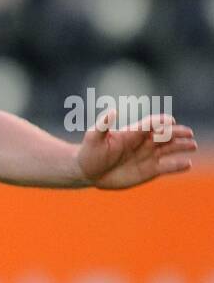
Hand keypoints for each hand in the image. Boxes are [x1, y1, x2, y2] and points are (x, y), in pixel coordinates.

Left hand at [78, 109, 196, 189]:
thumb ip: (102, 125)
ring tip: (193, 145)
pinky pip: (167, 167)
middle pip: (165, 135)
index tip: (170, 121)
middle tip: (189, 133)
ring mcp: (148, 156)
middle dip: (177, 133)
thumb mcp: (93, 137)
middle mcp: (144, 142)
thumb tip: (112, 111)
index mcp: (133, 132)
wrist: (88, 171)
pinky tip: (188, 164)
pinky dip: (178, 165)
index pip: (151, 124)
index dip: (161, 121)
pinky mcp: (149, 170)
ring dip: (182, 147)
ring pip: (170, 149)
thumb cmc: (90, 151)